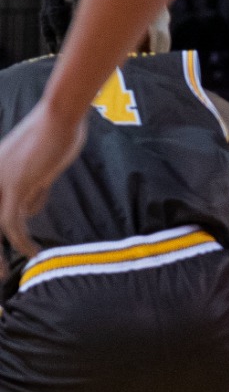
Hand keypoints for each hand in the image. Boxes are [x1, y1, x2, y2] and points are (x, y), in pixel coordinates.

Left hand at [0, 101, 87, 254]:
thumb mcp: (42, 168)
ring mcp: (0, 182)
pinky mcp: (15, 187)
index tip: (2, 251)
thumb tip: (30, 215)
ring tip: (4, 274)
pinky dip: (21, 242)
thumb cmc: (57, 134)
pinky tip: (32, 253)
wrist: (59, 117)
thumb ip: (34, 191)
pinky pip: (12, 223)